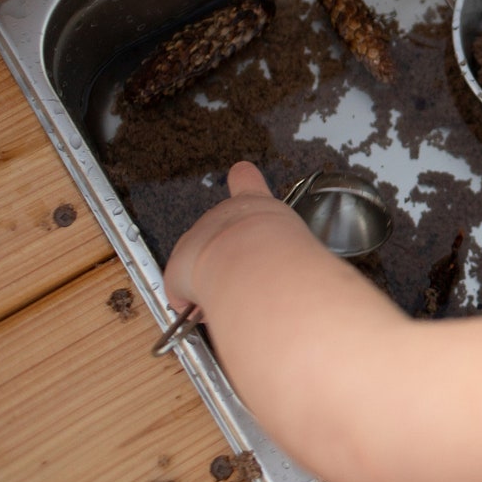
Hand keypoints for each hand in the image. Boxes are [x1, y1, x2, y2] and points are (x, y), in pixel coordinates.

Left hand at [163, 160, 309, 313]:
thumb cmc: (280, 248)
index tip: (241, 171)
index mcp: (255, 203)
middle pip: (219, 228)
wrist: (251, 262)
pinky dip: (191, 301)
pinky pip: (181, 289)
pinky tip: (203, 310)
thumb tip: (302, 270)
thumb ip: (292, 247)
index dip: (244, 178)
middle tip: (247, 272)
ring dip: (211, 276)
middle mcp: (223, 213)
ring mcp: (197, 236)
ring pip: (200, 260)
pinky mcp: (178, 266)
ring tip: (231, 293)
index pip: (247, 181)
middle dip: (228, 250)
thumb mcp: (297, 242)